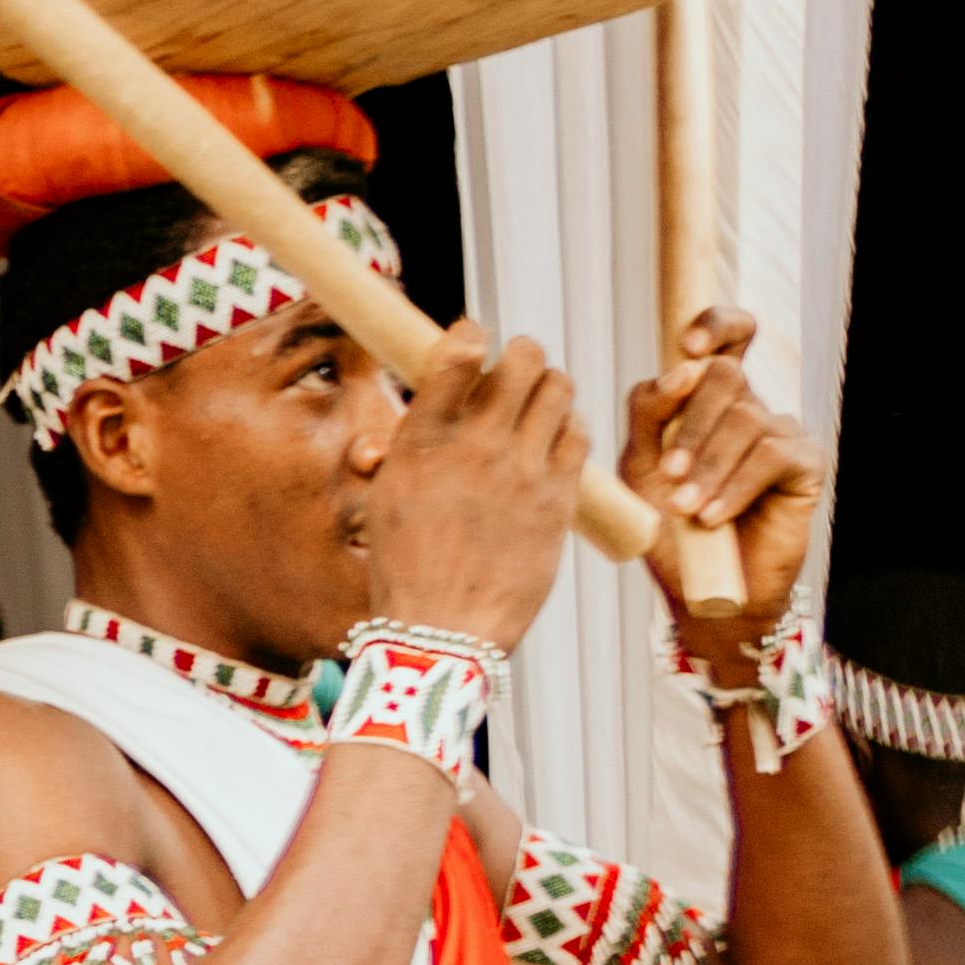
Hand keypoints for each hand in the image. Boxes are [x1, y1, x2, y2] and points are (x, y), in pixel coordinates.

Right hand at [341, 320, 583, 653]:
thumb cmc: (405, 567)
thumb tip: (439, 407)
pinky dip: (569, 424)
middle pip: (522, 360)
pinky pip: (578, 433)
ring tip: (539, 400)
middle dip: (522, 355)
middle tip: (516, 367)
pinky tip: (554, 437)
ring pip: (558, 390)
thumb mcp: (387, 497)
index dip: (472, 336)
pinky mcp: (557, 497)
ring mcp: (521, 470)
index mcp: (420, 441)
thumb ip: (414, 447)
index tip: (472, 341)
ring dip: (549, 385)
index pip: (459, 353)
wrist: (441, 628)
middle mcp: (474, 445)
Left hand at [619, 306, 824, 673]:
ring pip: (743, 419)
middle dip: (690, 424)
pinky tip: (713, 517)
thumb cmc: (668, 526)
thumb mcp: (641, 465)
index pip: (726, 337)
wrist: (702, 586)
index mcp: (707, 399)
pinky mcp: (806, 463)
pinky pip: (769, 456)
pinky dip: (734, 488)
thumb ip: (648, 412)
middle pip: (724, 376)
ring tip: (687, 508)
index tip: (686, 348)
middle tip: (670, 472)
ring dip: (707, 467)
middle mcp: (748, 407)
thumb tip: (676, 370)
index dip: (714, 326)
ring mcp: (781, 432)